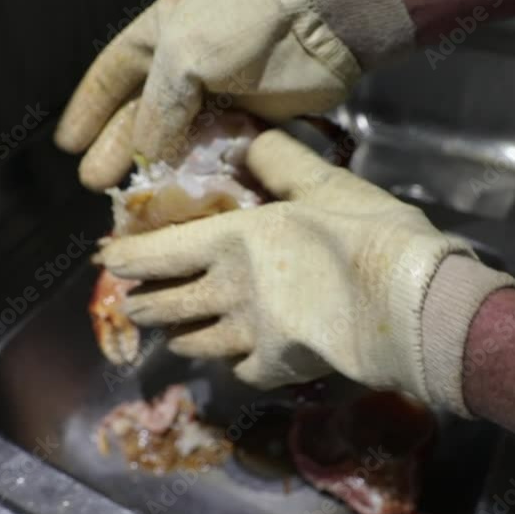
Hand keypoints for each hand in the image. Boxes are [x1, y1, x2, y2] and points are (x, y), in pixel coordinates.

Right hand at [54, 0, 415, 190]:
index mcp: (162, 31)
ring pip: (180, 137)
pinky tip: (179, 196)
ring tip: (133, 200)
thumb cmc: (245, 21)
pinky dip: (198, 173)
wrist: (321, 20)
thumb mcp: (183, 56)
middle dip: (118, 148)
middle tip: (97, 184)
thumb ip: (156, 108)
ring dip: (156, 168)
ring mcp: (222, 92)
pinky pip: (217, 151)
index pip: (114, 71)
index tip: (69, 145)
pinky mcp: (254, 117)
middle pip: (143, 111)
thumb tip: (146, 156)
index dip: (90, 107)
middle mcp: (187, 62)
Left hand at [97, 130, 514, 414]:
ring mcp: (249, 335)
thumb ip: (279, 163)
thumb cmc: (367, 234)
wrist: (406, 303)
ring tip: (171, 339)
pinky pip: (242, 370)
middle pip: (170, 304)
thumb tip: (249, 143)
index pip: (161, 251)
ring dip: (179, 339)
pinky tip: (237, 364)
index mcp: (232, 241)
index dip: (129, 258)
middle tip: (131, 307)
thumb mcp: (324, 183)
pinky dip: (235, 366)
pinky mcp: (277, 368)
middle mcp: (228, 291)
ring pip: (198, 342)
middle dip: (145, 305)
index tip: (108, 261)